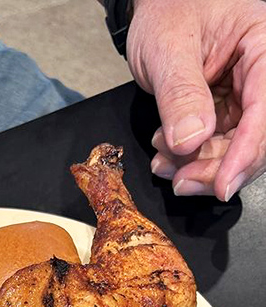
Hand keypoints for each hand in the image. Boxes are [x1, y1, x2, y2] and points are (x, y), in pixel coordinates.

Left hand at [126, 0, 265, 199]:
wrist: (155, 8)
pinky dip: (191, 158)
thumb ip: (180, 94)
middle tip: (182, 181)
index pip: (265, 109)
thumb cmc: (167, 10)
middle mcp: (261, 73)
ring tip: (164, 162)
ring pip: (235, 147)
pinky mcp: (226, 110)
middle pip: (255, 136)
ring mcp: (244, 94)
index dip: (245, 152)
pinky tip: (167, 156)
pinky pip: (217, 145)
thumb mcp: (167, 48)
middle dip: (218, 167)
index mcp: (263, 45)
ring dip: (199, 166)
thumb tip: (192, 139)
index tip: (223, 184)